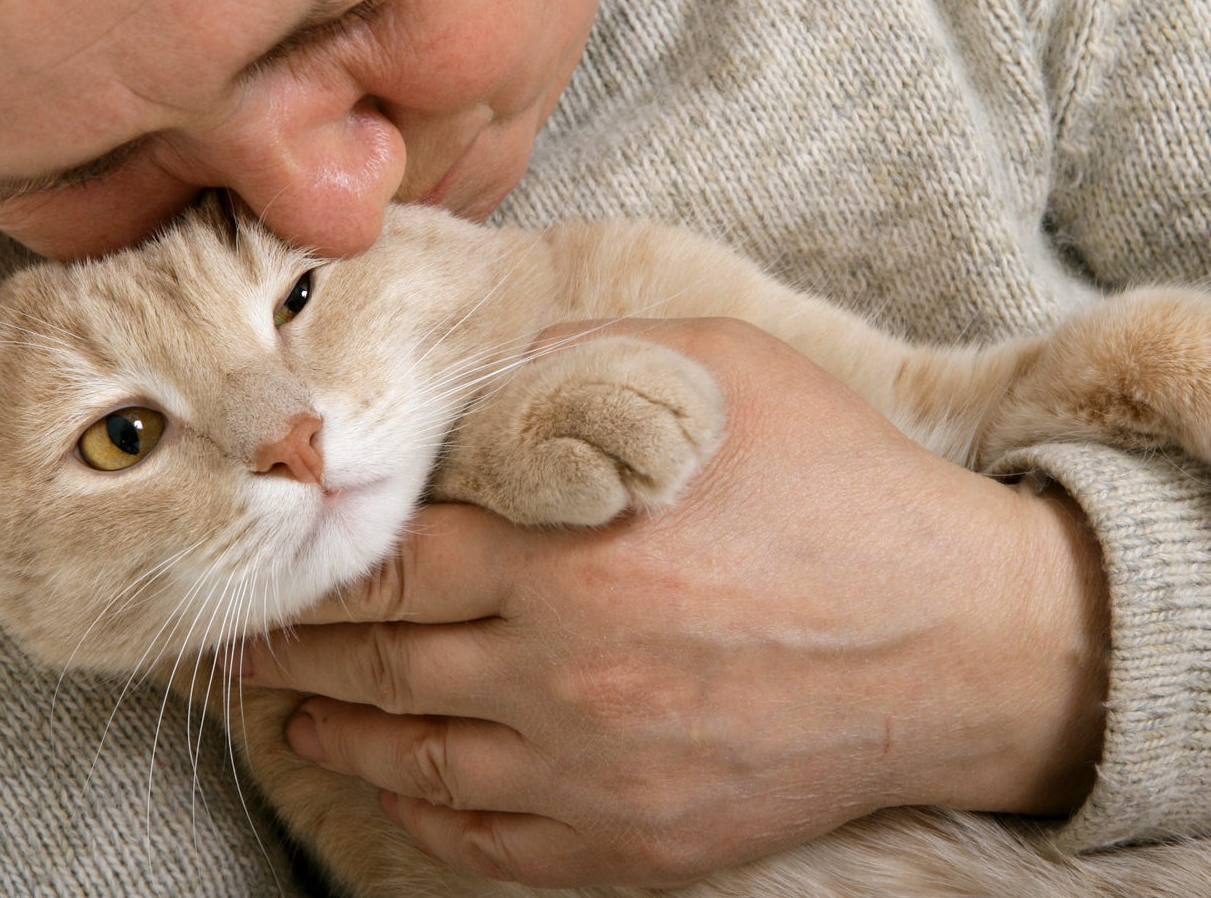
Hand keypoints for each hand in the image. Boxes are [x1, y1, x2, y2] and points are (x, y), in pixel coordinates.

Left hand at [239, 317, 1109, 887]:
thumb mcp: (718, 373)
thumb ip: (579, 366)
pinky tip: (394, 790)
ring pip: (415, 762)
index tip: (266, 555)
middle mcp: (562, 676)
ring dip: (336, 736)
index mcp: (567, 555)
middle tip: (242, 636)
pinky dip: (422, 816)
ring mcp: (596, 774)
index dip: (309, 566)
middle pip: (379, 664)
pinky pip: (490, 844)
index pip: (383, 567)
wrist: (969, 641)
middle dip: (296, 648)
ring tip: (291, 715)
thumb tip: (472, 372)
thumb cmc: (846, 491)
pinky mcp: (638, 844)